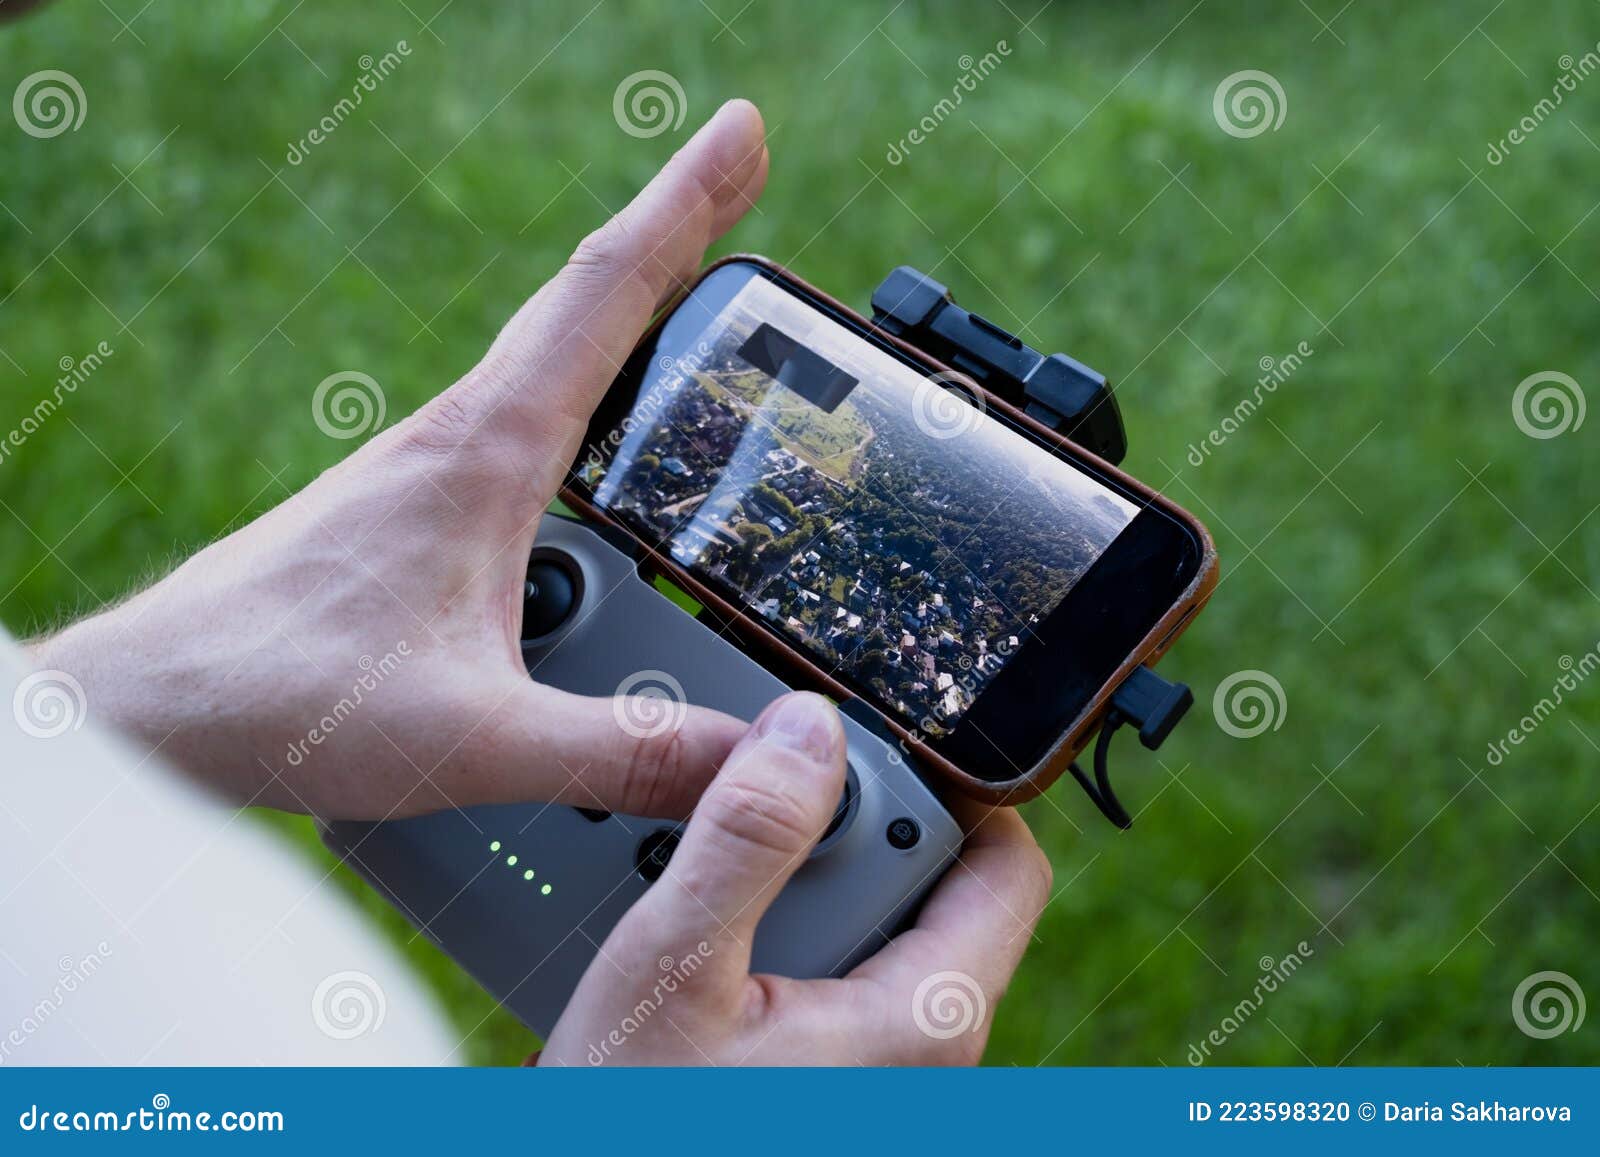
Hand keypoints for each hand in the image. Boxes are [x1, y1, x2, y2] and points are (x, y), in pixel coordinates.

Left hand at [26, 101, 770, 819]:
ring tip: (689, 288)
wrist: (152, 707)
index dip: (683, 205)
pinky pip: (515, 419)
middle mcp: (454, 438)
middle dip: (671, 229)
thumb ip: (618, 749)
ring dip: (621, 309)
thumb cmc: (280, 695)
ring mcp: (425, 470)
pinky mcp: (407, 512)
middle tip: (738, 172)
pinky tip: (588, 439)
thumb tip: (742, 755)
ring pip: (542, 360)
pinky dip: (574, 388)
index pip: (603, 295)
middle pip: (581, 302)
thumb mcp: (475, 738)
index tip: (738, 133)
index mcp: (484, 453)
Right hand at [540, 692, 1051, 1065]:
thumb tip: (811, 725)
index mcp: (929, 1019)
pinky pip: (834, 981)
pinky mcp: (836, 1083)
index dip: (947, 787)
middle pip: (933, 886)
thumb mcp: (676, 965)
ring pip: (874, 932)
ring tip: (707, 902)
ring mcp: (882, 1076)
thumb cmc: (637, 1128)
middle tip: (751, 830)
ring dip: (798, 891)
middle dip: (846, 838)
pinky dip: (778, 943)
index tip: (857, 752)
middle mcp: (928, 1055)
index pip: (1008, 863)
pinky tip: (701, 958)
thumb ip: (748, 837)